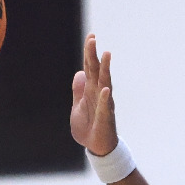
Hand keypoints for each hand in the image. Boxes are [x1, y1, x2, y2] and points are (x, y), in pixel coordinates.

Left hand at [69, 34, 117, 156]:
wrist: (96, 147)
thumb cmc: (88, 127)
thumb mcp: (77, 107)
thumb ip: (78, 91)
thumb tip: (79, 74)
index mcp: (90, 90)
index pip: (90, 68)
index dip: (89, 53)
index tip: (91, 36)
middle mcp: (98, 93)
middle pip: (96, 71)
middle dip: (94, 55)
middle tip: (92, 39)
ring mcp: (103, 104)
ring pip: (105, 83)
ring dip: (105, 69)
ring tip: (106, 55)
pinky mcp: (105, 117)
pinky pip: (105, 107)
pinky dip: (105, 98)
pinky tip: (106, 89)